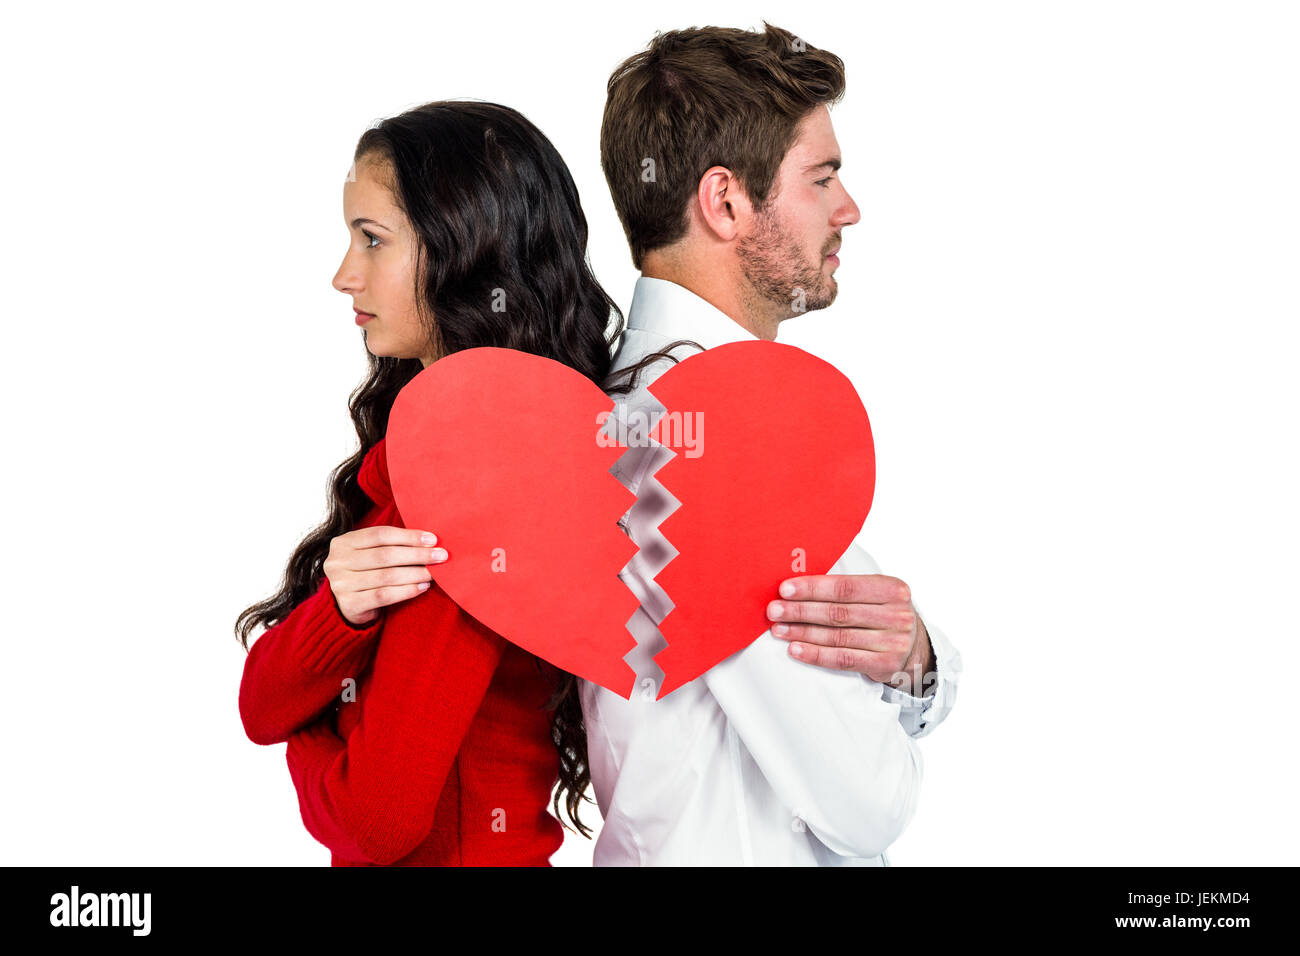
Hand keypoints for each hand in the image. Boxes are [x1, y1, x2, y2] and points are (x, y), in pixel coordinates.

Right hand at [324, 526, 447, 626]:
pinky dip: (407, 590)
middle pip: (385, 555)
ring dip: (416, 573)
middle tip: (441, 556)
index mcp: (343, 543)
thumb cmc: (366, 573)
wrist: (346, 606)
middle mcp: (337, 562)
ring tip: (434, 573)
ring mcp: (341, 584)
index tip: (433, 539)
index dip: (408, 536)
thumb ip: (390, 544)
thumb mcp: (368, 553)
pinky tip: (423, 586)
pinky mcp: (349, 604)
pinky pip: (384, 595)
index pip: (380, 534)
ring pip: (387, 576)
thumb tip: (430, 540)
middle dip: (417, 555)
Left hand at [766, 574, 932, 690]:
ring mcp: (893, 641)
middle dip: (801, 611)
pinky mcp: (886, 664)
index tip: (785, 589)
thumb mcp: (876, 594)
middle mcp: (897, 614)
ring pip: (838, 637)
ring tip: (778, 629)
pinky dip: (816, 654)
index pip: (845, 587)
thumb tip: (798, 584)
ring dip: (803, 632)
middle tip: (774, 610)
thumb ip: (847, 588)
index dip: (813, 588)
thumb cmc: (882, 613)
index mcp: (892, 588)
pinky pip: (844, 659)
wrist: (915, 647)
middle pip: (838, 612)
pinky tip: (795, 649)